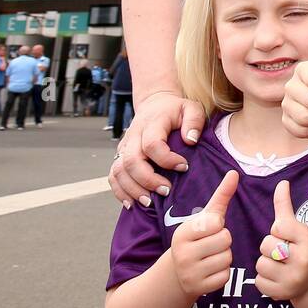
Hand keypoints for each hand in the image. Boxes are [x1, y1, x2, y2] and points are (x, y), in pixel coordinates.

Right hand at [109, 91, 205, 207]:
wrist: (154, 104)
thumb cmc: (176, 110)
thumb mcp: (191, 108)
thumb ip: (194, 121)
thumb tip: (191, 140)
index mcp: (151, 123)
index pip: (152, 144)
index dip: (166, 159)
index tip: (183, 167)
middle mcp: (134, 136)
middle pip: (132, 161)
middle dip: (148, 180)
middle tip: (166, 191)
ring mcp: (124, 146)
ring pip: (119, 171)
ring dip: (133, 189)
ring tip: (150, 203)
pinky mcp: (120, 155)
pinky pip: (113, 176)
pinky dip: (120, 191)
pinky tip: (132, 204)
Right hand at [170, 171, 237, 298]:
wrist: (177, 273)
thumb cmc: (196, 239)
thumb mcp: (204, 218)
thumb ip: (221, 196)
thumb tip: (235, 173)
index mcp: (182, 233)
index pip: (216, 223)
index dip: (218, 225)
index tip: (208, 230)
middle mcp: (182, 253)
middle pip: (225, 240)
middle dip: (223, 241)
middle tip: (211, 245)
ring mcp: (190, 272)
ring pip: (227, 258)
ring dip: (225, 256)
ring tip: (211, 257)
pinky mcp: (199, 288)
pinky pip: (225, 275)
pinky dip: (223, 272)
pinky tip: (211, 270)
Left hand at [256, 180, 307, 301]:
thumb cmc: (301, 248)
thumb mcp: (298, 227)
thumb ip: (285, 206)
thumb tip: (281, 182)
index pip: (278, 226)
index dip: (279, 230)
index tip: (289, 237)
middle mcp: (303, 261)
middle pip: (266, 245)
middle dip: (270, 247)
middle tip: (283, 253)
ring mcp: (292, 279)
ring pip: (260, 264)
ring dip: (266, 263)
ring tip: (280, 266)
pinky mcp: (281, 294)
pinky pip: (258, 281)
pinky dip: (264, 279)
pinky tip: (277, 278)